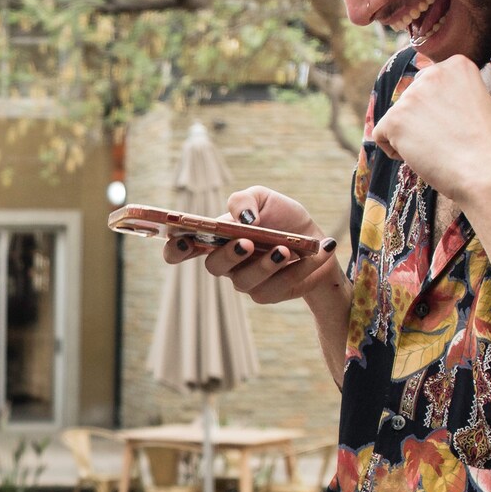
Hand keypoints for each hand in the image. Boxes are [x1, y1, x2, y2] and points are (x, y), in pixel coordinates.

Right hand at [166, 186, 343, 307]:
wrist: (314, 240)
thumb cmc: (282, 218)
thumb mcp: (264, 198)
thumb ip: (245, 200)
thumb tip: (243, 219)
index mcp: (215, 237)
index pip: (182, 248)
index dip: (176, 250)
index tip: (184, 243)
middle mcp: (225, 261)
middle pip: (213, 266)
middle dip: (228, 256)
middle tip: (247, 243)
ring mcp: (244, 280)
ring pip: (244, 281)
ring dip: (265, 265)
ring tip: (285, 250)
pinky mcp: (266, 294)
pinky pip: (275, 288)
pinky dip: (296, 270)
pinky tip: (314, 255)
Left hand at [369, 55, 490, 210]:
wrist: (483, 170)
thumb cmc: (489, 143)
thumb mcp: (486, 102)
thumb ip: (463, 92)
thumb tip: (446, 96)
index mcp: (456, 65)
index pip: (430, 84)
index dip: (438, 108)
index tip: (454, 125)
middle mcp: (432, 73)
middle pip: (412, 98)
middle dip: (421, 120)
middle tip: (443, 139)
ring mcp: (410, 95)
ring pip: (397, 117)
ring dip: (409, 135)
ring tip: (435, 149)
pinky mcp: (393, 119)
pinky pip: (381, 134)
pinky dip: (395, 150)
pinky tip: (418, 157)